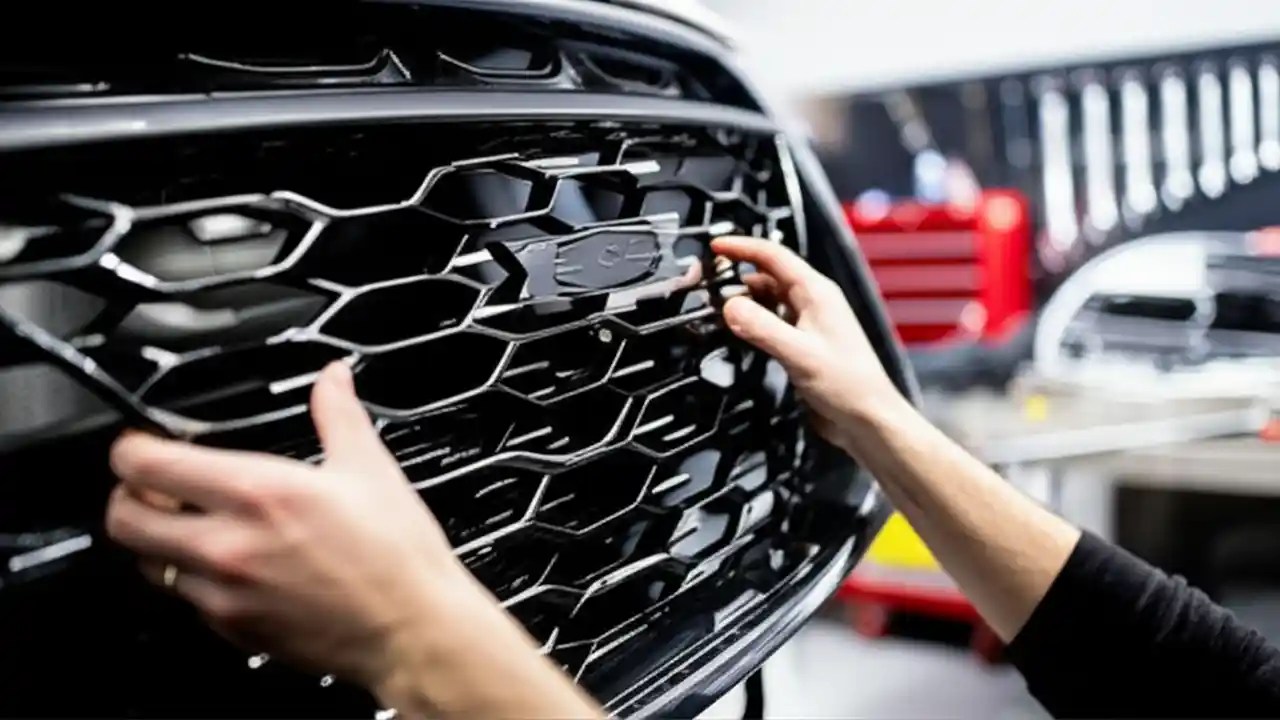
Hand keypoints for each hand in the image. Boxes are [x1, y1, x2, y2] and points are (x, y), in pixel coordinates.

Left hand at [105, 363, 479, 693]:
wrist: (413, 630)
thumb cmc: (397, 557)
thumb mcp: (370, 468)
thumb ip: (338, 414)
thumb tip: (332, 378)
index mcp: (260, 493)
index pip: (148, 463)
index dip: (132, 447)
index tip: (143, 443)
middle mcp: (229, 544)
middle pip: (125, 518)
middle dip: (128, 495)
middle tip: (152, 485)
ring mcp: (225, 593)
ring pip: (148, 564)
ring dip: (158, 539)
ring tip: (190, 525)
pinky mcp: (233, 629)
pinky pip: (186, 600)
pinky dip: (194, 578)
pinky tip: (229, 564)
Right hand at [712, 235, 908, 452]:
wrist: (868, 419)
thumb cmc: (847, 384)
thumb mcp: (799, 354)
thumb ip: (762, 328)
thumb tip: (728, 306)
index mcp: (817, 293)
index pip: (774, 256)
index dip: (742, 247)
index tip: (714, 246)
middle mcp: (813, 302)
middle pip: (769, 275)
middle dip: (737, 274)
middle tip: (706, 282)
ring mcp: (809, 322)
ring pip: (769, 298)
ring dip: (744, 299)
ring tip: (715, 306)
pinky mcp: (803, 343)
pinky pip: (773, 320)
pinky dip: (753, 320)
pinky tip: (738, 330)